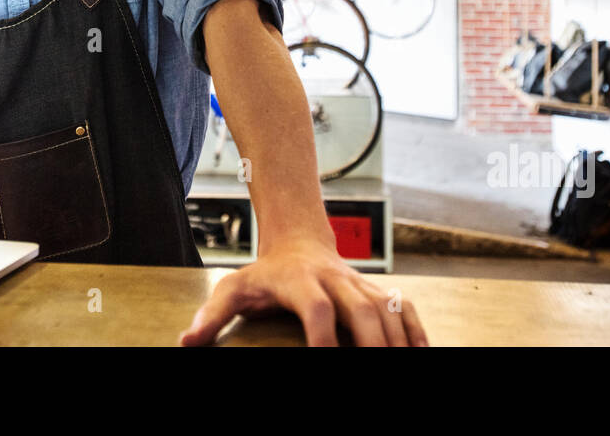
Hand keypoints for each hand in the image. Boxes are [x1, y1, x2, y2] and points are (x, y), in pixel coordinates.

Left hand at [178, 236, 427, 345]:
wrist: (298, 241)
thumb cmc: (265, 273)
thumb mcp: (233, 287)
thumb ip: (212, 315)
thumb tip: (187, 342)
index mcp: (300, 281)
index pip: (316, 309)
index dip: (323, 336)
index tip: (326, 360)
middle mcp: (336, 280)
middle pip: (363, 310)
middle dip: (374, 344)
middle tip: (379, 370)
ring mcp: (360, 284)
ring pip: (388, 310)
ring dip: (400, 341)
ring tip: (405, 366)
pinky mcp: (377, 290)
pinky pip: (404, 308)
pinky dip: (416, 332)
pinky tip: (422, 354)